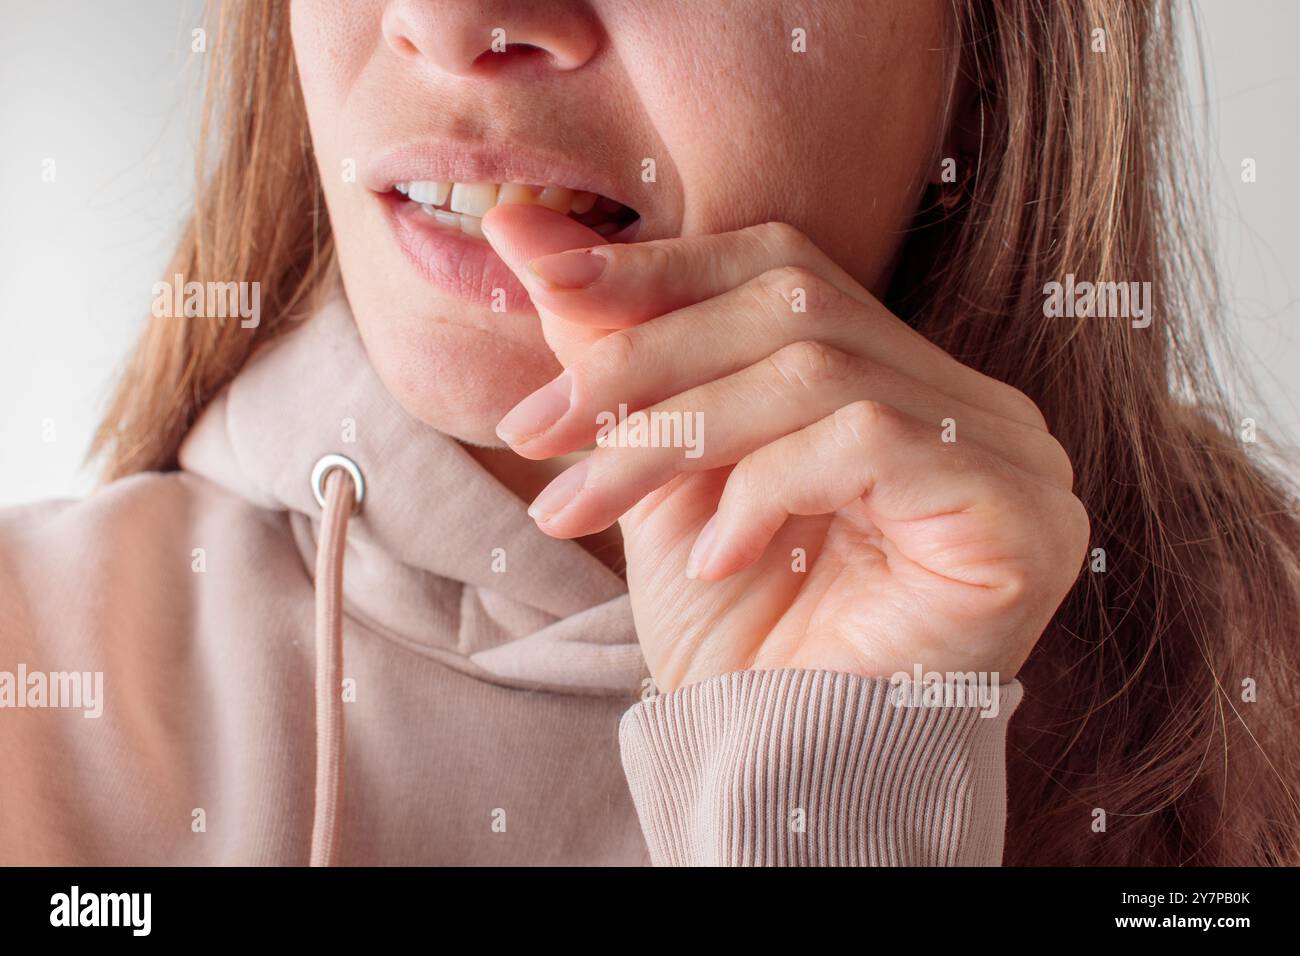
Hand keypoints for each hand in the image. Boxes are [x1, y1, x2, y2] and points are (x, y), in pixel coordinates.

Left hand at [482, 206, 1088, 692]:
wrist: (792, 766)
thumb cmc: (735, 628)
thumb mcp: (657, 472)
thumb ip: (611, 348)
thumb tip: (519, 225)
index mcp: (891, 374)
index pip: (781, 270)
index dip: (663, 265)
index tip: (543, 274)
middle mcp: (962, 396)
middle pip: (793, 307)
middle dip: (644, 362)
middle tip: (538, 430)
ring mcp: (1004, 450)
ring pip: (814, 371)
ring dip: (673, 433)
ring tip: (586, 504)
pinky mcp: (1015, 511)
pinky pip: (868, 442)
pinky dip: (763, 489)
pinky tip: (717, 556)